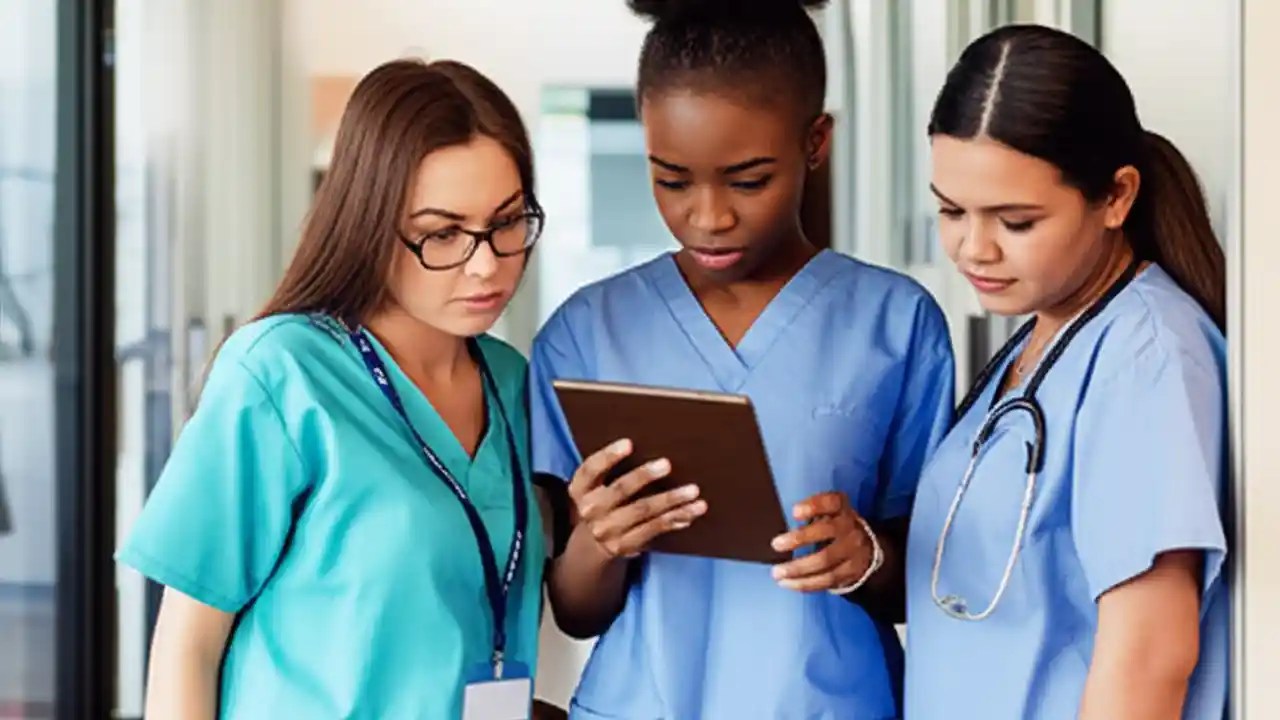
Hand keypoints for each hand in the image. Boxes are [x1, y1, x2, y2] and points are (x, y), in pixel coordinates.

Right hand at [568, 439, 707, 559]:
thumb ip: (612, 469)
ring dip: (671, 500)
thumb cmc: (603, 500)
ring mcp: (608, 530)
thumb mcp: (596, 485)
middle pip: (619, 490)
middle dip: (644, 476)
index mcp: (580, 489)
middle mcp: (591, 510)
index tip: (629, 443)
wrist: (592, 544)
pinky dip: (676, 518)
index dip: (608, 456)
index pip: (590, 469)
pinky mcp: (625, 545)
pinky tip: (693, 510)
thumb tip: (654, 444)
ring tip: (693, 491)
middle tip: (667, 464)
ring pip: (643, 511)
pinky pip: (655, 529)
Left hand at [770, 492, 875, 591]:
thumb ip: (807, 513)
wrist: (862, 547)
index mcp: (840, 508)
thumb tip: (775, 521)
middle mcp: (849, 527)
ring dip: (798, 568)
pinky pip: (827, 580)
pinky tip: (788, 583)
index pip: (831, 502)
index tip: (794, 512)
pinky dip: (805, 583)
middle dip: (800, 538)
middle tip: (776, 544)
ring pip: (825, 560)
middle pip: (827, 531)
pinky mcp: (850, 571)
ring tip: (778, 572)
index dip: (814, 506)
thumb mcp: (825, 512)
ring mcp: (852, 550)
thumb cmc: (832, 525)